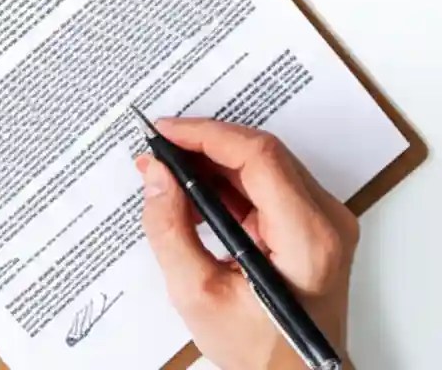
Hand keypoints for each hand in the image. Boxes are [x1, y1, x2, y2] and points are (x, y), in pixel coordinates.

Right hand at [136, 119, 358, 369]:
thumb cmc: (259, 349)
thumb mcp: (197, 294)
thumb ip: (170, 229)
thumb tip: (155, 176)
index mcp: (307, 237)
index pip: (258, 157)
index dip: (206, 135)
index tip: (164, 133)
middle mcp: (326, 221)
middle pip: (261, 154)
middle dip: (203, 145)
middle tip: (156, 152)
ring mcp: (323, 221)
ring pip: (262, 164)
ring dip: (211, 163)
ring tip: (166, 175)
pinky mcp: (311, 225)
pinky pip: (266, 185)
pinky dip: (226, 183)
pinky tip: (192, 195)